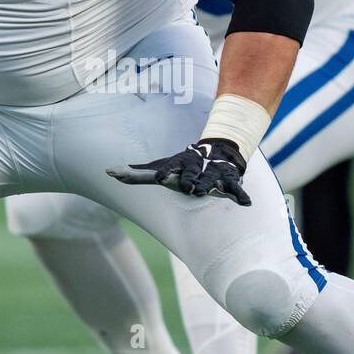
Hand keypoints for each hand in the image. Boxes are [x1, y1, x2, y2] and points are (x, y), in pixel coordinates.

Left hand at [107, 138, 250, 205]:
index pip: (170, 169)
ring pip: (212, 180)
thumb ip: (136, 173)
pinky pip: (236, 189)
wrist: (216, 150)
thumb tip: (108, 172)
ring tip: (208, 190)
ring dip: (210, 184)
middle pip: (193, 175)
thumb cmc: (182, 166)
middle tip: (191, 188)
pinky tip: (245, 202)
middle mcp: (197, 167)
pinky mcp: (229, 181)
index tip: (161, 178)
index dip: (166, 173)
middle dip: (191, 180)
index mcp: (179, 165)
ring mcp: (214, 173)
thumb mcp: (160, 168)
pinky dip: (240, 194)